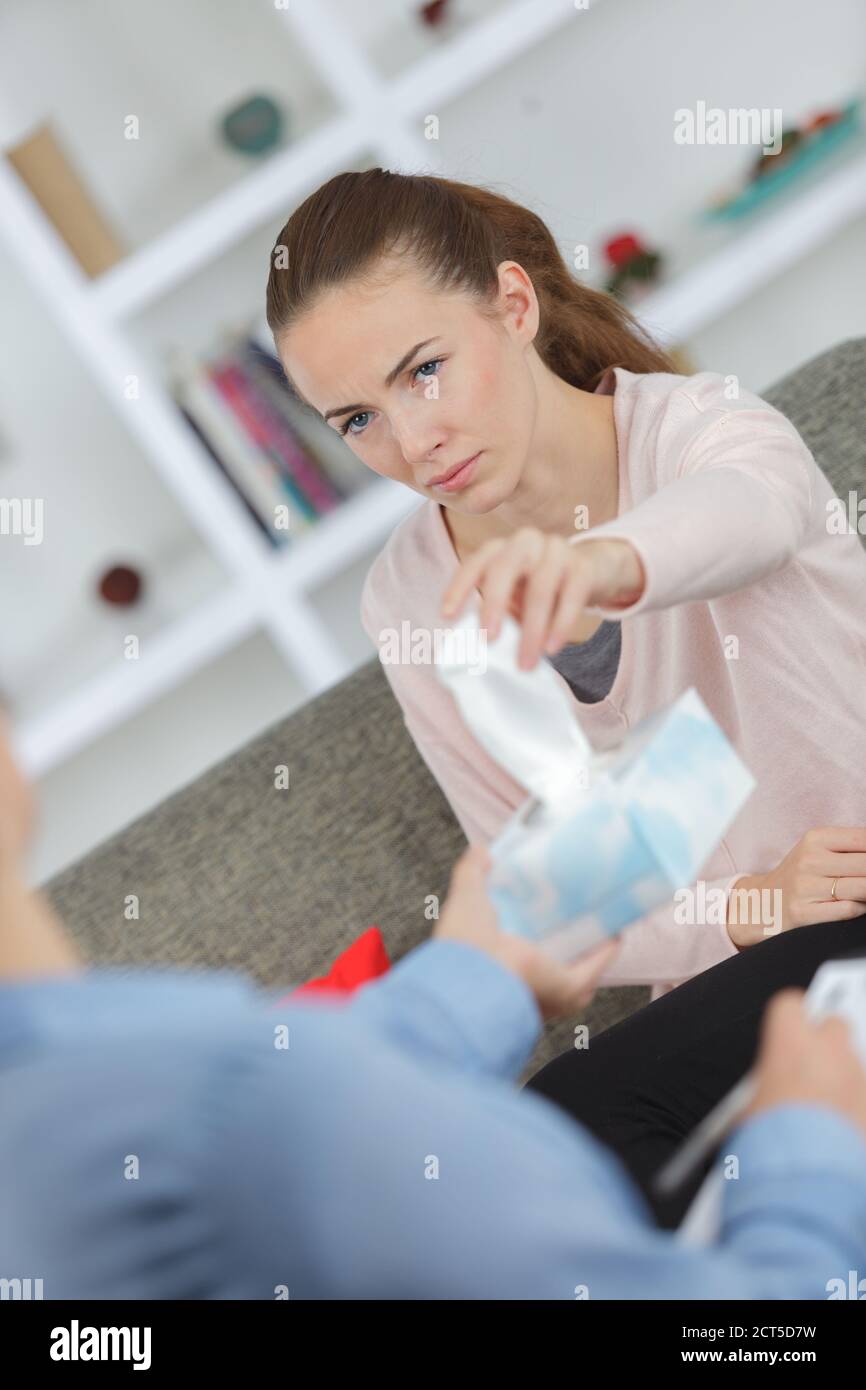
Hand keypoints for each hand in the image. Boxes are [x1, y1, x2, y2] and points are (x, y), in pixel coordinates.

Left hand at [433, 843, 619, 1021]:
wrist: (475, 976)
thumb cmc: (464, 944)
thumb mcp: (465, 897)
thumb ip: (472, 871)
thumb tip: (481, 851)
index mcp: (497, 959)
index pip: (523, 942)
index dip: (537, 921)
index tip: (549, 898)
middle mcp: (523, 979)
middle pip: (556, 955)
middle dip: (569, 932)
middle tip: (579, 902)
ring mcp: (548, 986)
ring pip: (578, 964)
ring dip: (592, 943)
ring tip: (601, 913)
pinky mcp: (569, 990)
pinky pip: (594, 969)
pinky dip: (607, 951)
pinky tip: (615, 931)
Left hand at [440, 527, 644, 668]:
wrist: (593, 570)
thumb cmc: (542, 588)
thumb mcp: (515, 597)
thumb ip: (496, 614)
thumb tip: (473, 651)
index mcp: (501, 549)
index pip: (475, 564)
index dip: (459, 588)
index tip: (447, 617)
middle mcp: (525, 542)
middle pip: (504, 569)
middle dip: (493, 605)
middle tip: (489, 641)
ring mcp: (557, 551)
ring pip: (540, 589)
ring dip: (531, 630)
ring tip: (526, 663)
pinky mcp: (583, 567)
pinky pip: (571, 598)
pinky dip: (560, 626)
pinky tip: (552, 649)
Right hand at [726, 826, 865, 948]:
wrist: (762, 902)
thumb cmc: (799, 875)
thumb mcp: (817, 850)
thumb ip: (850, 848)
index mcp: (815, 839)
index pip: (862, 838)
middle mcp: (809, 860)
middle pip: (865, 864)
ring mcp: (805, 887)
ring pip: (861, 888)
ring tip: (864, 890)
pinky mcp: (804, 912)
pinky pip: (849, 910)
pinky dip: (861, 908)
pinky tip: (858, 905)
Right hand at [742, 988, 865, 1144]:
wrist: (809, 1174)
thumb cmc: (772, 1138)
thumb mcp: (746, 1107)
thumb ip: (761, 1088)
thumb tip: (764, 1094)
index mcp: (790, 1041)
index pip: (790, 1003)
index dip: (787, 1019)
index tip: (784, 1034)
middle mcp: (829, 1049)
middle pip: (835, 1022)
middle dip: (826, 1040)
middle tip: (811, 1066)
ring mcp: (858, 1075)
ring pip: (854, 1062)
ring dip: (843, 1078)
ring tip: (828, 1111)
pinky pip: (864, 1094)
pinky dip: (857, 1106)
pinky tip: (842, 1130)